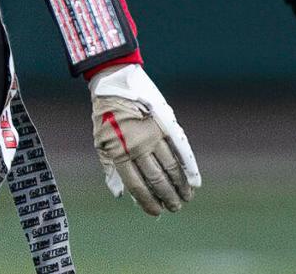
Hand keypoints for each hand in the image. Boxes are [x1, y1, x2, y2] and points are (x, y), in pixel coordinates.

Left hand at [89, 64, 199, 215]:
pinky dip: (189, 167)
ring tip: (186, 198)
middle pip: (157, 179)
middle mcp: (137, 146)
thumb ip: (111, 168)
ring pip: (171, 168)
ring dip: (181, 186)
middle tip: (176, 208)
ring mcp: (152, 135)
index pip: (137, 185)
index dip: (148, 202)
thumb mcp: (101, 142)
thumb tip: (120, 195)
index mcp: (119, 152)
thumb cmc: (106, 116)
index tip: (157, 212)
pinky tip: (195, 181)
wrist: (114, 84)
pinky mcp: (165, 125)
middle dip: (168, 198)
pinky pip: (180, 150)